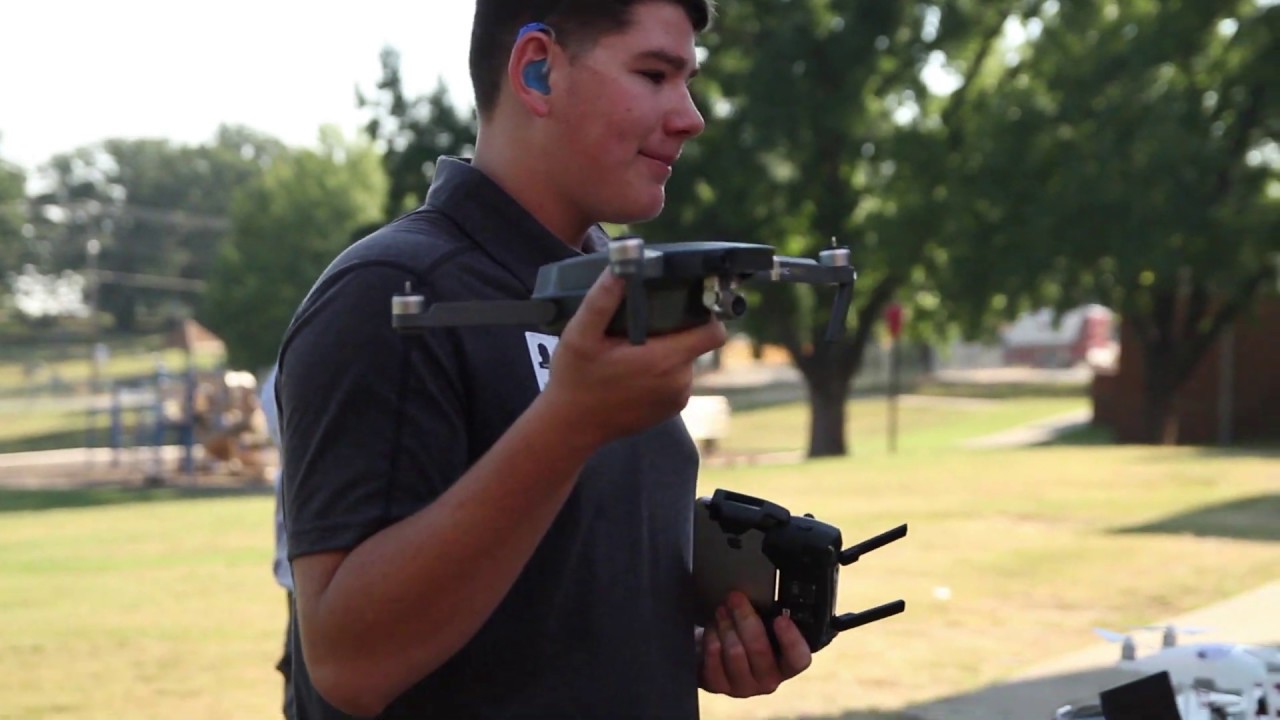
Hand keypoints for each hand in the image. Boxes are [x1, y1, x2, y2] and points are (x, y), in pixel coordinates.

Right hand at [541, 267, 726, 447]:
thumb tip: (620, 266)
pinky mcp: (670, 410)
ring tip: (634, 350)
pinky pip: (677, 380)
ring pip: (685, 361)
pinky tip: (634, 371)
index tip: (687, 304)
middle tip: (642, 327)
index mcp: (664, 361)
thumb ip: (601, 301)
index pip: (713, 333)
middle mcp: (679, 382)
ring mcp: (676, 399)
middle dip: (676, 332)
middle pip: (696, 344)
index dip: (706, 315)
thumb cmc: (575, 380)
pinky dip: (662, 372)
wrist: (571, 428)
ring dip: (668, 352)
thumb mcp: (580, 335)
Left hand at [698, 591, 812, 697]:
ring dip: (726, 626)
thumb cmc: (745, 632)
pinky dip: (711, 640)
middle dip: (746, 619)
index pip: (798, 659)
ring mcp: (743, 687)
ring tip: (721, 610)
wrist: (715, 649)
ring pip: (735, 653)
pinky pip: (714, 662)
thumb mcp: (763, 623)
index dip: (792, 640)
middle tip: (735, 598)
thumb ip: (769, 615)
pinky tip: (711, 629)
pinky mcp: (718, 686)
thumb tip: (764, 594)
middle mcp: (768, 680)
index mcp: (786, 664)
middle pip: (760, 650)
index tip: (781, 618)